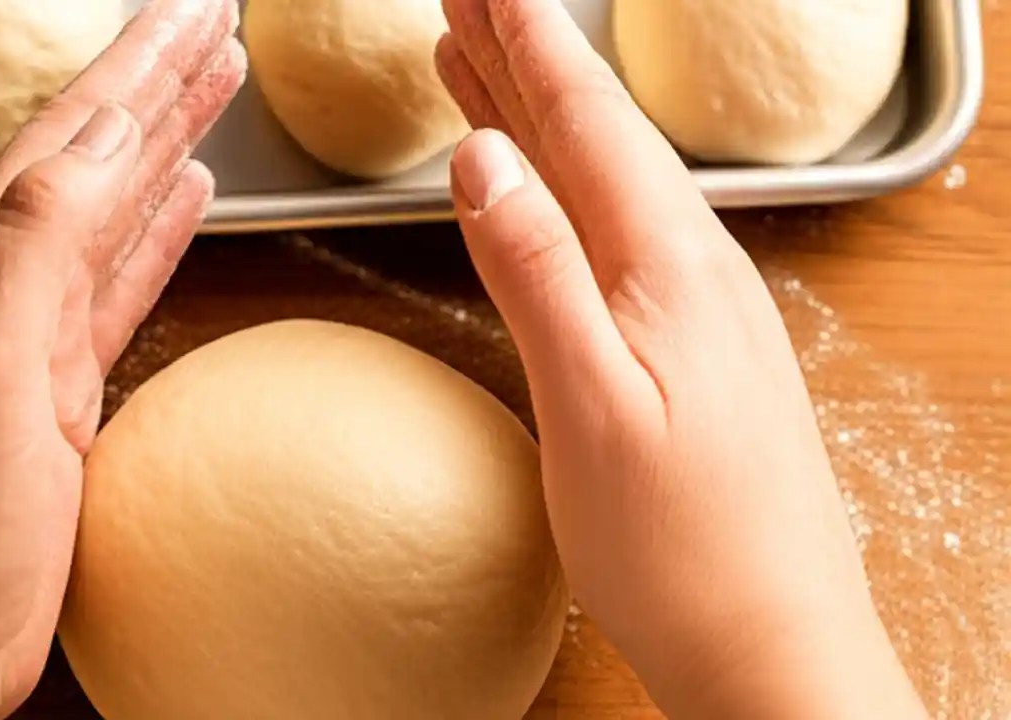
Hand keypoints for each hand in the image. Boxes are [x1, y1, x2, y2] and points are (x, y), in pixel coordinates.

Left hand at [0, 1, 244, 716]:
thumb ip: (37, 244)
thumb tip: (105, 140)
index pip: (74, 132)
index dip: (137, 62)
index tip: (196, 9)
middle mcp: (10, 279)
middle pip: (99, 151)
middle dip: (159, 79)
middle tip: (218, 22)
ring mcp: (42, 330)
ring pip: (119, 203)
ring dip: (168, 139)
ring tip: (214, 86)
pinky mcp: (71, 382)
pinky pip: (127, 277)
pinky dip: (161, 227)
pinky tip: (189, 198)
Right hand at [437, 0, 924, 716]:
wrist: (773, 645)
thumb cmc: (680, 546)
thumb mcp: (588, 406)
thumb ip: (538, 271)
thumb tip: (483, 158)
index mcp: (667, 263)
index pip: (585, 121)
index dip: (525, 43)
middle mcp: (696, 266)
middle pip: (598, 135)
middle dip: (527, 58)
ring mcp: (704, 307)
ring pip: (610, 179)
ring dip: (546, 117)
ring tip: (485, 67)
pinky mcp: (700, 348)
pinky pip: (626, 231)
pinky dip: (575, 186)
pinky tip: (555, 186)